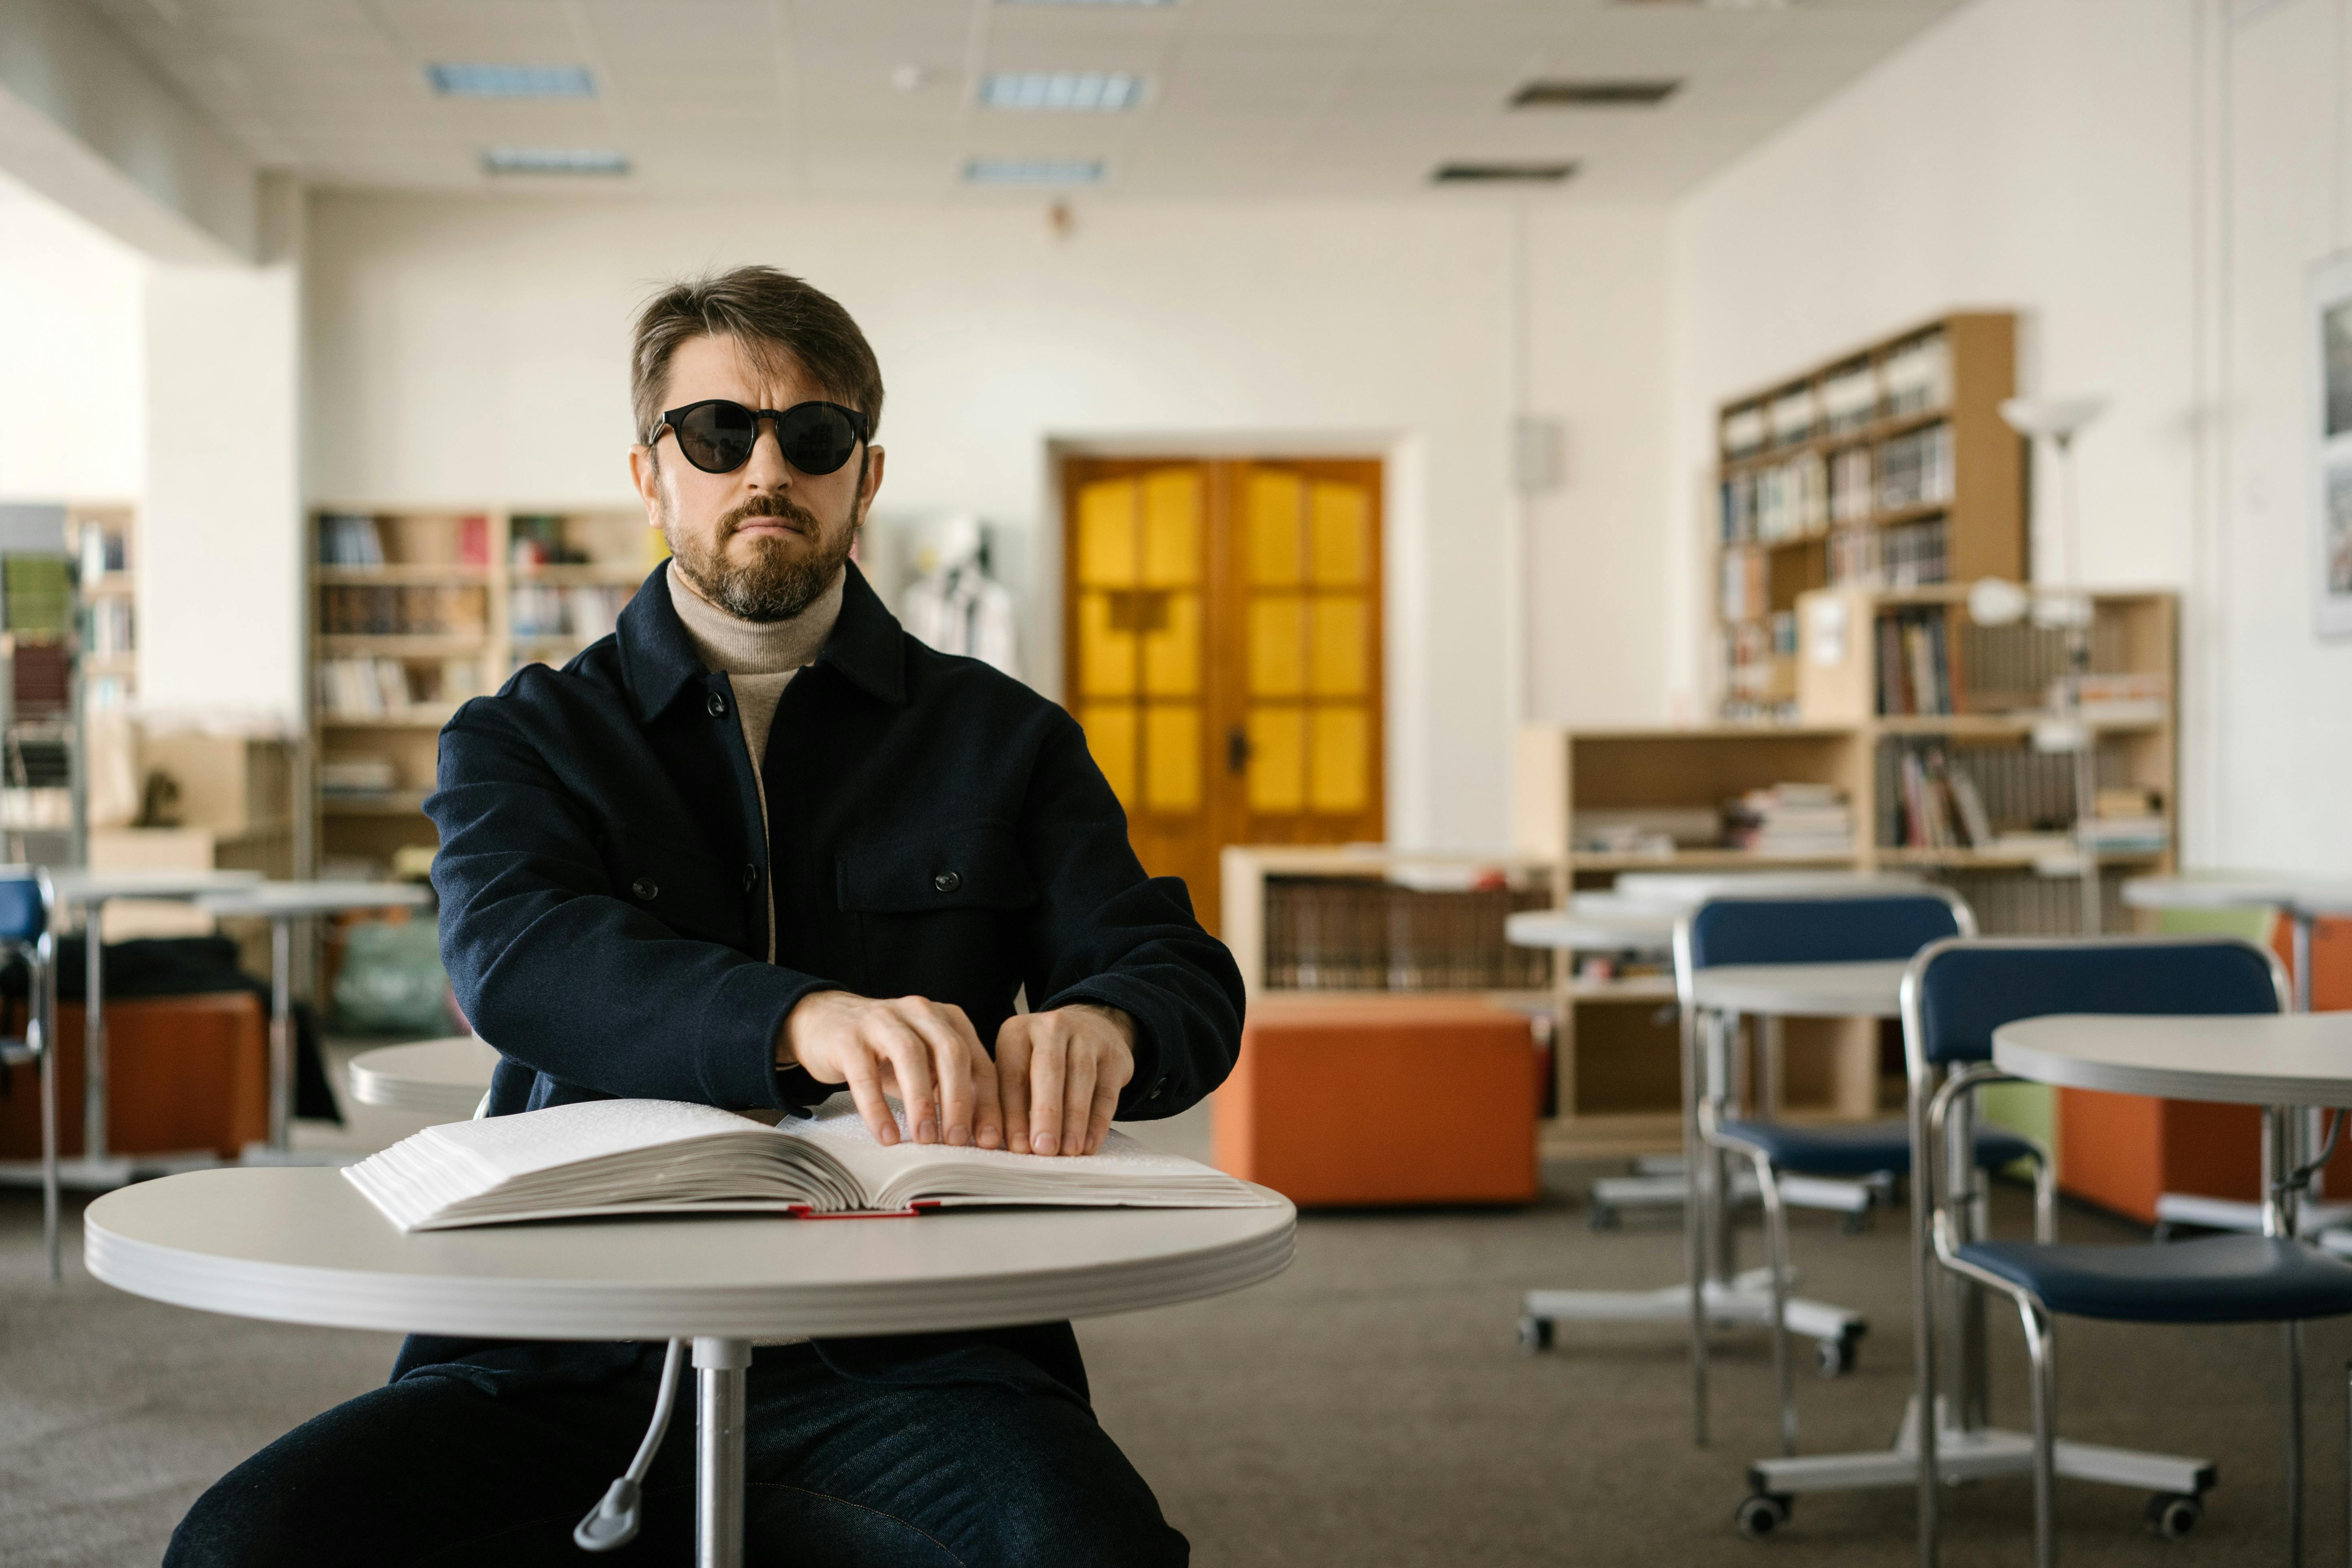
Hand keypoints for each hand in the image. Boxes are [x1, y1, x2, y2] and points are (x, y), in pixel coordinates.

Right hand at [784, 991, 1002, 1150]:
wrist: (824, 1021)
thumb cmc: (883, 1050)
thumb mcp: (923, 1063)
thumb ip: (950, 1086)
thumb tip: (979, 1133)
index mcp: (946, 1018)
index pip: (978, 1061)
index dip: (988, 1102)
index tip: (990, 1139)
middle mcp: (919, 1012)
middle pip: (951, 1052)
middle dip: (959, 1100)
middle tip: (958, 1140)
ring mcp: (882, 1020)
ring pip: (911, 1056)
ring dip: (921, 1102)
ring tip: (925, 1139)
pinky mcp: (848, 1037)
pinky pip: (865, 1074)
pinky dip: (877, 1108)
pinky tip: (886, 1135)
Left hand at [995, 1004, 1134, 1156]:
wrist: (1092, 1029)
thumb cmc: (1044, 1061)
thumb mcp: (1017, 1068)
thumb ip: (1006, 1101)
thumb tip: (1001, 1142)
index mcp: (1017, 1031)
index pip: (1012, 1074)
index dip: (1013, 1112)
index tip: (1016, 1146)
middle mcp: (1052, 1027)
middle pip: (1048, 1068)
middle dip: (1046, 1112)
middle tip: (1043, 1148)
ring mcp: (1087, 1036)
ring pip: (1081, 1077)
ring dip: (1074, 1119)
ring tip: (1068, 1150)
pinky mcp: (1114, 1054)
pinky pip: (1106, 1091)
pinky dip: (1098, 1120)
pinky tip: (1089, 1143)